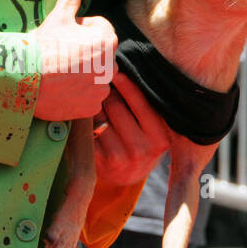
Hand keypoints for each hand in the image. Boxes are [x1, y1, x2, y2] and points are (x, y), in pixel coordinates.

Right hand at [32, 0, 116, 120]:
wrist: (24, 80)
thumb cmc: (42, 46)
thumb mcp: (57, 17)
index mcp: (107, 40)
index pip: (98, 28)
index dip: (80, 30)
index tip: (63, 37)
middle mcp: (111, 65)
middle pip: (99, 54)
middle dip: (84, 54)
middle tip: (60, 57)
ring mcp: (101, 88)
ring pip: (94, 77)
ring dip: (82, 75)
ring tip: (59, 74)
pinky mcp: (92, 107)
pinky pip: (89, 99)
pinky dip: (78, 96)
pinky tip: (61, 90)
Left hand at [93, 69, 168, 184]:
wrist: (127, 177)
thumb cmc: (141, 142)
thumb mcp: (153, 129)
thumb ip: (149, 106)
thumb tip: (127, 71)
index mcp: (160, 139)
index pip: (142, 104)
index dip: (127, 85)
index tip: (118, 73)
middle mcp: (142, 150)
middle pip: (116, 106)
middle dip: (107, 93)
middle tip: (101, 85)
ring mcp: (120, 158)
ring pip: (100, 117)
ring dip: (95, 106)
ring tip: (94, 102)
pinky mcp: (100, 162)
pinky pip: (88, 130)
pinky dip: (86, 121)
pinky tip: (88, 119)